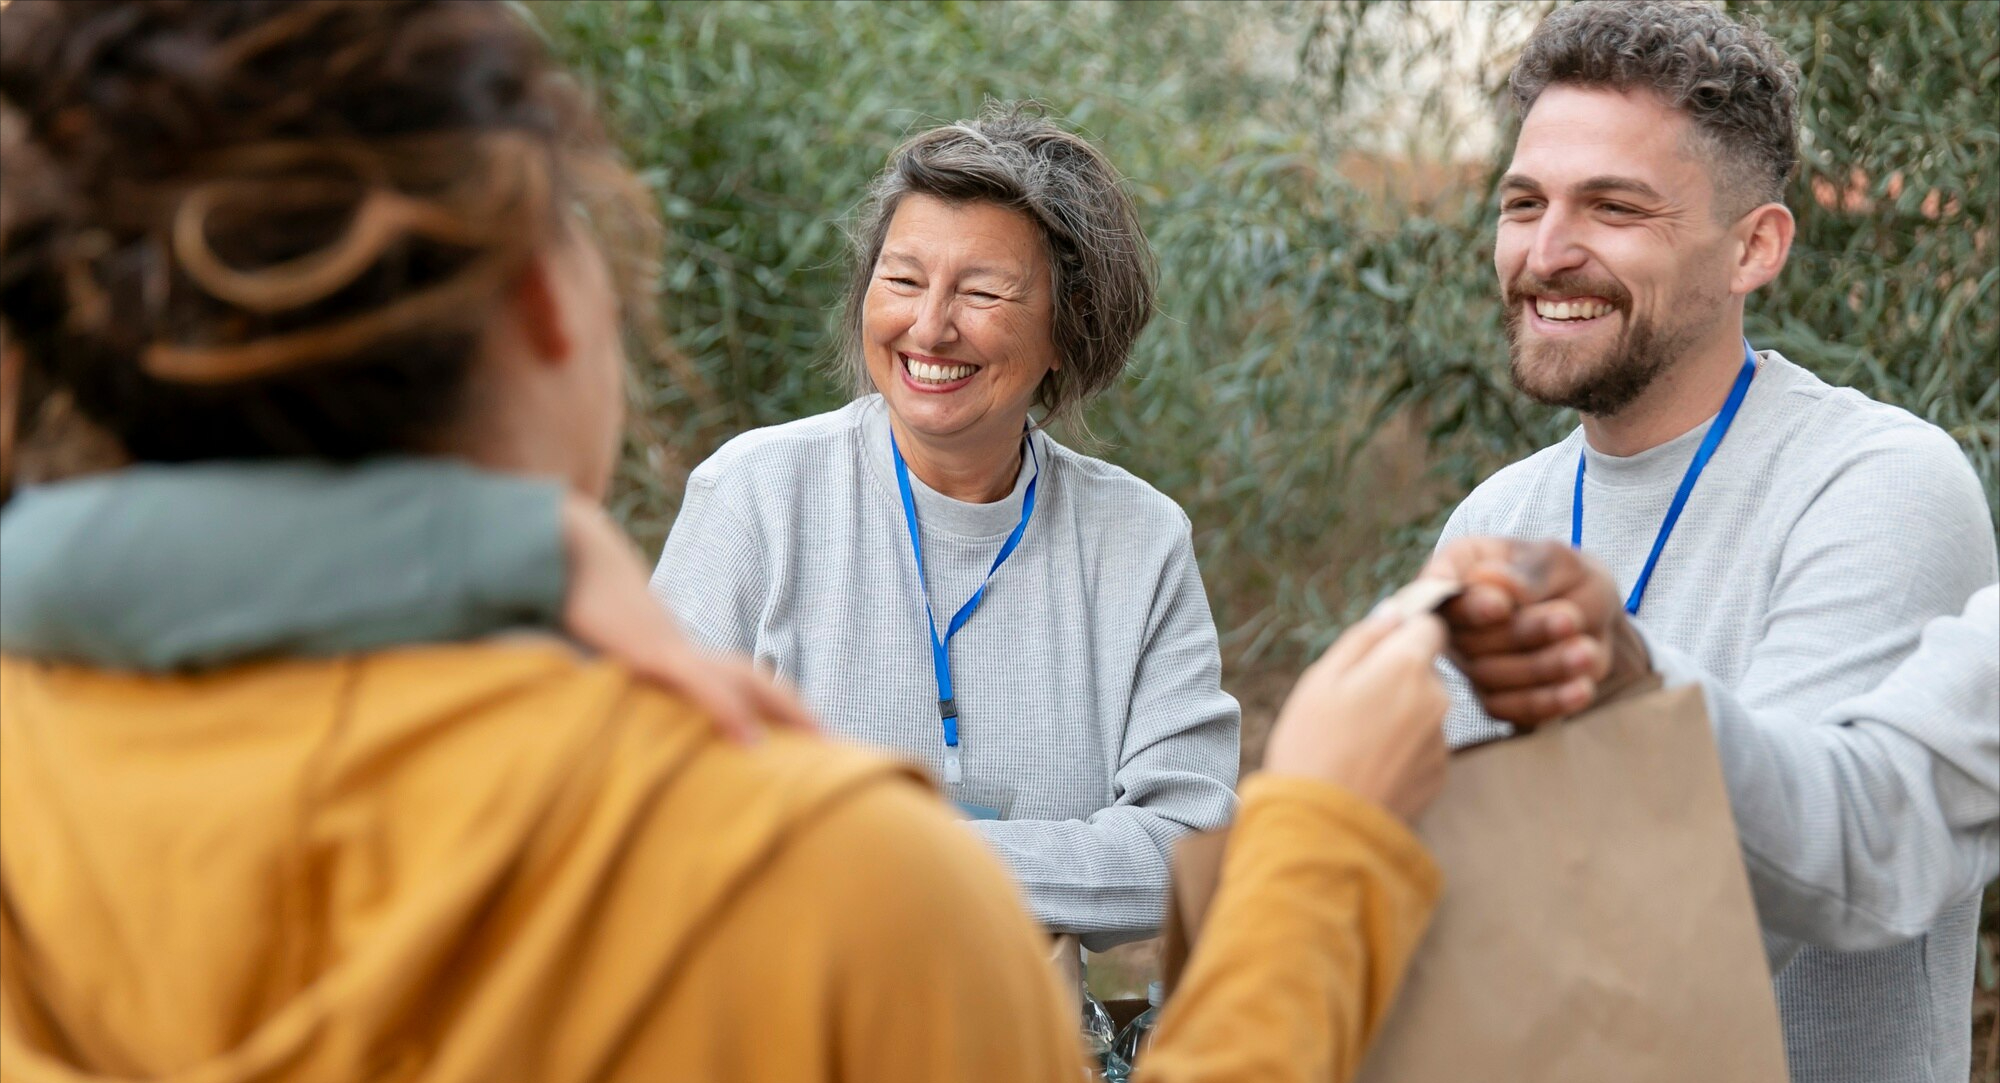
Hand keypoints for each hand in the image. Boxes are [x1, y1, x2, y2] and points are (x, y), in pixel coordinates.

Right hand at [560, 495, 816, 743]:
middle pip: (755, 678)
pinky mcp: (652, 655)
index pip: (736, 678)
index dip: (770, 701)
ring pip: (742, 680)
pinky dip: (729, 712)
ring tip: (816, 740)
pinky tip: (751, 743)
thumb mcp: (598, 649)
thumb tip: (622, 698)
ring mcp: (672, 649)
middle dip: (792, 709)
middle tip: (832, 743)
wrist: (568, 553)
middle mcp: (684, 649)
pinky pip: (701, 686)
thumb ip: (618, 672)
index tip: (803, 733)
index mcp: (676, 653)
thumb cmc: (580, 604)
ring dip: (782, 710)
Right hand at [1263, 612, 1449, 821]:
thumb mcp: (1320, 680)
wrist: (1323, 826)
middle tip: (1350, 704)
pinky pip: (1424, 745)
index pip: (1430, 625)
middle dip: (1395, 677)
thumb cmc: (1311, 745)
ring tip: (1356, 742)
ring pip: (1423, 709)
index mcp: (1406, 666)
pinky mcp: (1440, 774)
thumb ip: (1362, 639)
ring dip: (1400, 715)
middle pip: (1424, 670)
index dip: (1405, 630)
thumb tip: (1393, 612)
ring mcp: (1442, 740)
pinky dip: (1403, 749)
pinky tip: (1369, 766)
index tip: (1380, 645)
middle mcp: (1437, 698)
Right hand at [1422, 538, 1651, 725]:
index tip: (1501, 607)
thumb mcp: (1559, 561)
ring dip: (1542, 666)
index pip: (1441, 589)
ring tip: (1587, 651)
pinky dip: (1547, 701)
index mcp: (1458, 570)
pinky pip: (1509, 708)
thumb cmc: (1567, 578)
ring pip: (1490, 676)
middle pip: (1469, 638)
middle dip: (1523, 633)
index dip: (1468, 604)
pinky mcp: (1493, 697)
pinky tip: (1580, 689)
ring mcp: (1469, 661)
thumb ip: (1528, 571)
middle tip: (1570, 619)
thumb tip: (1488, 579)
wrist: (1596, 618)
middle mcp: (1454, 619)